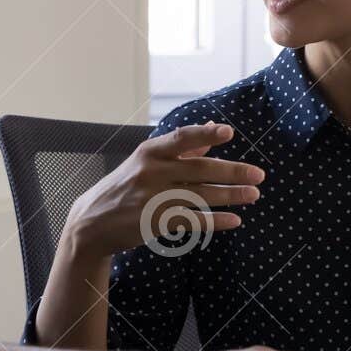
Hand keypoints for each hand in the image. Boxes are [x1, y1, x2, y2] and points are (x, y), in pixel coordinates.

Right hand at [62, 122, 264, 259]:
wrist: (92, 222)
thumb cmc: (126, 186)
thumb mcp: (146, 161)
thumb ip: (181, 147)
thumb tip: (213, 127)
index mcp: (150, 152)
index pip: (182, 138)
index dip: (206, 135)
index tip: (229, 133)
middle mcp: (152, 171)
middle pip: (200, 169)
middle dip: (232, 172)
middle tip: (259, 175)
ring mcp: (153, 197)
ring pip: (200, 195)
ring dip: (230, 196)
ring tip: (253, 195)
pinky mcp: (155, 222)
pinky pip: (192, 220)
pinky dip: (215, 221)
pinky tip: (234, 221)